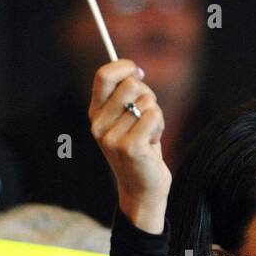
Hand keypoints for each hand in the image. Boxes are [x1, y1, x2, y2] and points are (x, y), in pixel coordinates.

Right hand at [88, 58, 170, 233]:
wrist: (142, 189)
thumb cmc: (140, 148)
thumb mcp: (128, 119)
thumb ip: (128, 96)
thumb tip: (135, 71)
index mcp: (95, 113)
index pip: (104, 75)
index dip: (125, 67)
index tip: (139, 74)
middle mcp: (98, 124)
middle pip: (131, 84)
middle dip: (148, 94)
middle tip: (148, 114)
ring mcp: (112, 137)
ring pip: (146, 101)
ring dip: (156, 114)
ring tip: (149, 133)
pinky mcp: (130, 147)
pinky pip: (153, 115)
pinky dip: (160, 125)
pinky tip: (153, 141)